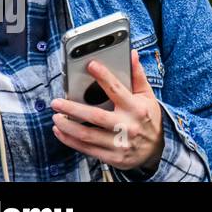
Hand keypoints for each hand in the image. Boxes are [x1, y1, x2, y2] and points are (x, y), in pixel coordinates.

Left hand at [51, 49, 163, 172]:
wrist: (156, 149)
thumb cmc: (148, 118)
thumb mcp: (148, 96)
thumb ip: (138, 76)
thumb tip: (133, 55)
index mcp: (136, 108)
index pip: (117, 90)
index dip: (103, 76)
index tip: (91, 66)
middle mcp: (127, 126)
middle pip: (95, 116)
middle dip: (72, 109)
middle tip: (57, 102)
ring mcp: (119, 143)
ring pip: (87, 135)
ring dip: (68, 126)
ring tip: (56, 117)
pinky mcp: (111, 156)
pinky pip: (85, 148)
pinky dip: (69, 140)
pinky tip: (60, 131)